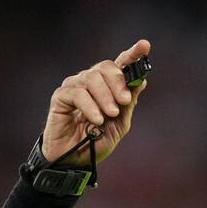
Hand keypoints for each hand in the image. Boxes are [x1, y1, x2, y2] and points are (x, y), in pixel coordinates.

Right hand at [42, 38, 149, 165]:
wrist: (75, 161)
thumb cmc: (96, 142)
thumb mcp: (119, 125)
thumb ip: (128, 104)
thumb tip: (141, 81)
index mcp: (107, 87)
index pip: (120, 65)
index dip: (132, 54)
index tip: (144, 46)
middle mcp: (90, 82)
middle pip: (106, 67)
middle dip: (118, 82)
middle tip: (124, 100)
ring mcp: (75, 87)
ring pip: (92, 78)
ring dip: (105, 97)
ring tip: (109, 115)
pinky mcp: (61, 97)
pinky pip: (78, 93)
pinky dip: (90, 106)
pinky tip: (96, 120)